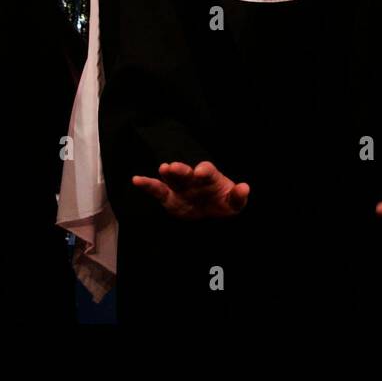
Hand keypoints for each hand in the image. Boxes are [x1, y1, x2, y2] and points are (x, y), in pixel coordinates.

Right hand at [131, 160, 249, 219]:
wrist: (210, 214)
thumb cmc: (222, 203)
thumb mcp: (234, 204)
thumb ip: (238, 197)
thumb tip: (245, 187)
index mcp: (209, 177)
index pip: (206, 170)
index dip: (203, 171)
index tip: (200, 173)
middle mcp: (192, 178)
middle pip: (185, 172)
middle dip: (180, 170)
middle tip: (173, 167)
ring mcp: (179, 187)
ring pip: (171, 178)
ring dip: (167, 174)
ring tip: (163, 169)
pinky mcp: (169, 197)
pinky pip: (157, 190)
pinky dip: (146, 184)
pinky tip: (136, 179)